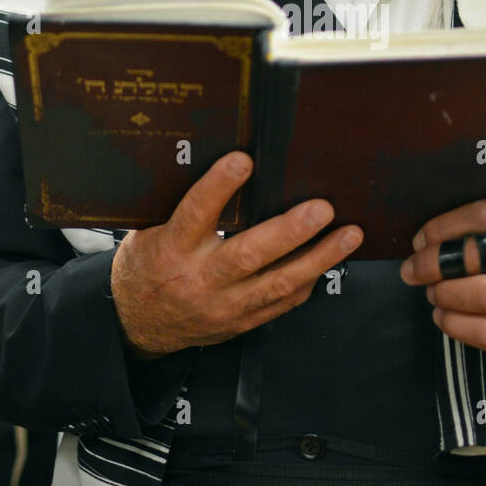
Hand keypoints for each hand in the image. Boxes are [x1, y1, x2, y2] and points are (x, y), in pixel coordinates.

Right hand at [110, 151, 362, 356]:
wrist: (136, 325)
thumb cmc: (147, 266)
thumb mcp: (151, 232)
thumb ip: (185, 210)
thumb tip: (229, 167)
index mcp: (172, 248)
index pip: (196, 213)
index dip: (219, 187)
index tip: (245, 160)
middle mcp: (200, 279)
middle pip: (249, 255)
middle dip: (291, 231)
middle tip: (323, 209)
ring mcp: (223, 306)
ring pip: (278, 283)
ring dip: (319, 258)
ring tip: (350, 235)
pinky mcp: (240, 323)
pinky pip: (282, 303)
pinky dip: (309, 280)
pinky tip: (329, 260)